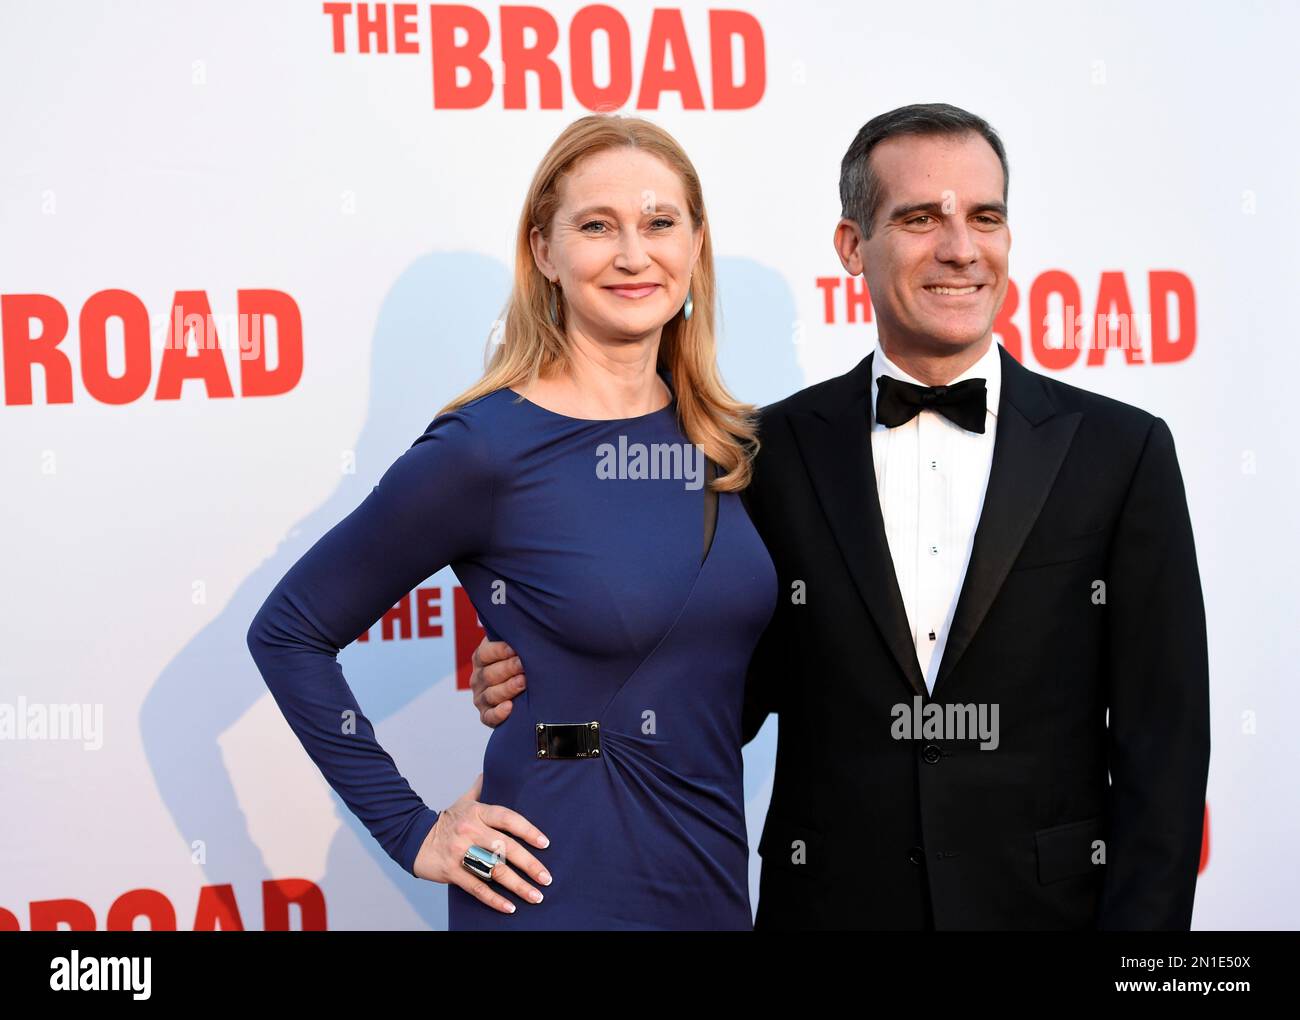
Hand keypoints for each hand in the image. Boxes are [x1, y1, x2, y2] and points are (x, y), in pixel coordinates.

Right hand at [413, 773, 550, 913]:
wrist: (414, 838)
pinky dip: (494, 899)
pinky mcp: (451, 871)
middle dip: (529, 864)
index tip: (545, 844)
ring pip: (494, 871)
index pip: (507, 819)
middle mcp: (470, 830)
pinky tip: (510, 907)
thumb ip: (480, 789)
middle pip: (505, 848)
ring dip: (518, 886)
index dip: (528, 830)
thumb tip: (492, 772)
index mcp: (477, 812)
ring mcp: (460, 852)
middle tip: (546, 878)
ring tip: (536, 896)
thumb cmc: (447, 821)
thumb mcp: (463, 801)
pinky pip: (477, 887)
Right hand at [470, 636, 525, 726]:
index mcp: (481, 658)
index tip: (515, 648)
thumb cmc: (524, 662)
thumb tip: (528, 625)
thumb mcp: (516, 648)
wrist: (527, 691)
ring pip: (491, 695)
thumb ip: (516, 638)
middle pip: (489, 674)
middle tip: (524, 664)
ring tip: (523, 682)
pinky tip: (510, 707)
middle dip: (508, 669)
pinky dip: (499, 713)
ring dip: (507, 688)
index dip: (499, 651)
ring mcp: (481, 698)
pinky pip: (489, 717)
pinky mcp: (487, 716)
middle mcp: (478, 678)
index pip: (485, 653)